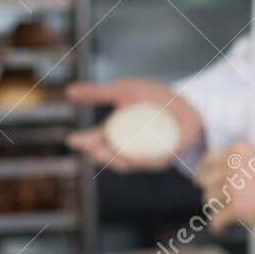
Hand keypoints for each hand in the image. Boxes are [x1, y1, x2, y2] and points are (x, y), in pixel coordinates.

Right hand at [65, 79, 201, 170]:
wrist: (186, 96)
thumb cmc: (152, 96)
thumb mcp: (123, 90)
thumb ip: (97, 92)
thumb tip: (68, 91)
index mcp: (118, 137)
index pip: (97, 144)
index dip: (85, 144)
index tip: (73, 139)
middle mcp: (132, 150)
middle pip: (113, 157)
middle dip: (102, 155)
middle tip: (94, 147)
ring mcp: (151, 154)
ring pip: (133, 163)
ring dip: (122, 160)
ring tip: (113, 152)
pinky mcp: (171, 152)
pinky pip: (158, 160)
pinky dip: (148, 160)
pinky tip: (139, 159)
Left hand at [194, 144, 254, 230]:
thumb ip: (244, 164)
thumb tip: (225, 178)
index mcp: (239, 151)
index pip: (209, 160)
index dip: (202, 172)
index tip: (200, 180)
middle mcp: (233, 166)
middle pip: (208, 182)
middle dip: (211, 192)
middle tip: (217, 201)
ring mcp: (234, 187)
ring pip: (210, 200)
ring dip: (216, 208)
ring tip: (224, 214)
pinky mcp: (238, 208)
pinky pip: (218, 219)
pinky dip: (218, 225)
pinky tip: (221, 228)